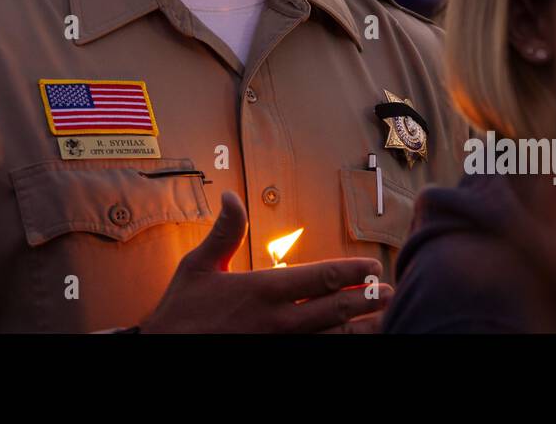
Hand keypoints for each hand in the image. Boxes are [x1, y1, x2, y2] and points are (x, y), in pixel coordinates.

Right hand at [140, 191, 392, 332]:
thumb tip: (229, 195)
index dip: (352, 272)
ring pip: (332, 338)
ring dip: (361, 328)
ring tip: (386, 320)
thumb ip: (223, 232)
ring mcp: (278, 347)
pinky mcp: (273, 360)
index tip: (373, 267)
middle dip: (368, 300)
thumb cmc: (181, 312)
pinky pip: (315, 355)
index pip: (319, 278)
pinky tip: (352, 342)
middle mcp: (277, 321)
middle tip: (392, 292)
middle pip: (335, 310)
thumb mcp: (198, 266)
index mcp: (262, 290)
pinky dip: (337, 346)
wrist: (163, 352)